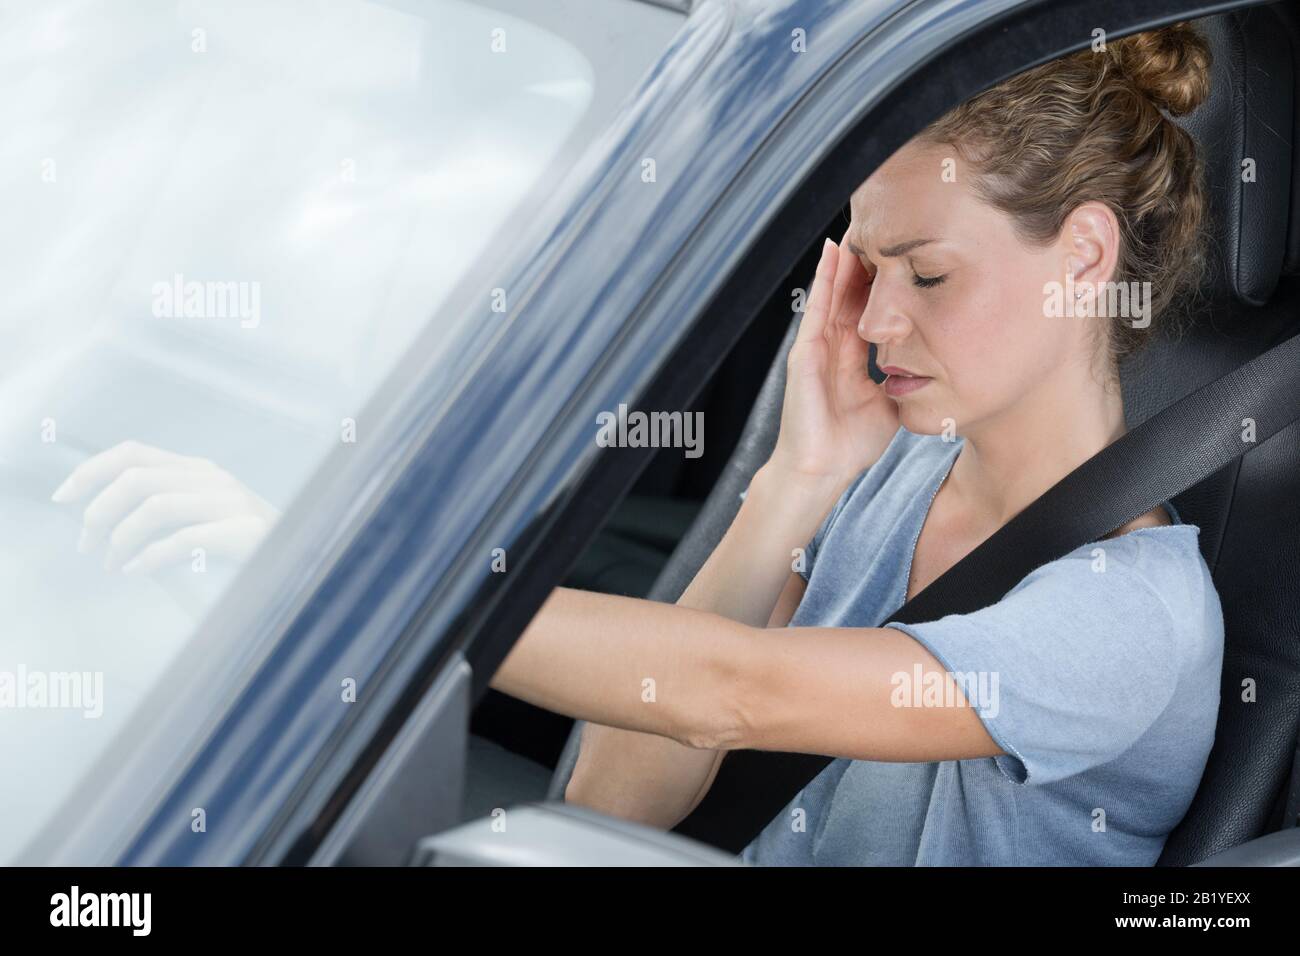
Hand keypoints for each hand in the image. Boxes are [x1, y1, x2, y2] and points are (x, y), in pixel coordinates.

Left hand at [51, 440, 278, 573]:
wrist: (302, 560)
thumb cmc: (244, 547)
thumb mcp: (201, 517)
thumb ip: (163, 510)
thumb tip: (103, 522)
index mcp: (198, 470)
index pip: (132, 453)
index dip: (90, 470)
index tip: (62, 497)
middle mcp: (213, 478)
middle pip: (135, 478)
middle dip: (98, 512)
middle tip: (86, 545)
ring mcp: (231, 502)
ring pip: (153, 507)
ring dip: (120, 539)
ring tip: (111, 564)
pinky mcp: (244, 532)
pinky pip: (182, 539)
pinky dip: (148, 558)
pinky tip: (135, 571)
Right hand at [767, 232, 899, 488]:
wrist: (820, 470)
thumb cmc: (849, 445)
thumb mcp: (888, 404)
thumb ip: (904, 382)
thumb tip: (935, 367)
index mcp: (853, 358)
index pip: (871, 309)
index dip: (885, 281)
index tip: (904, 253)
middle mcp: (833, 347)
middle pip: (852, 293)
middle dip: (866, 261)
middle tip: (882, 223)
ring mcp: (816, 348)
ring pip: (834, 293)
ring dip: (845, 260)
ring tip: (858, 224)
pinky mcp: (804, 353)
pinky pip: (817, 308)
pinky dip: (825, 280)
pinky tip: (833, 253)